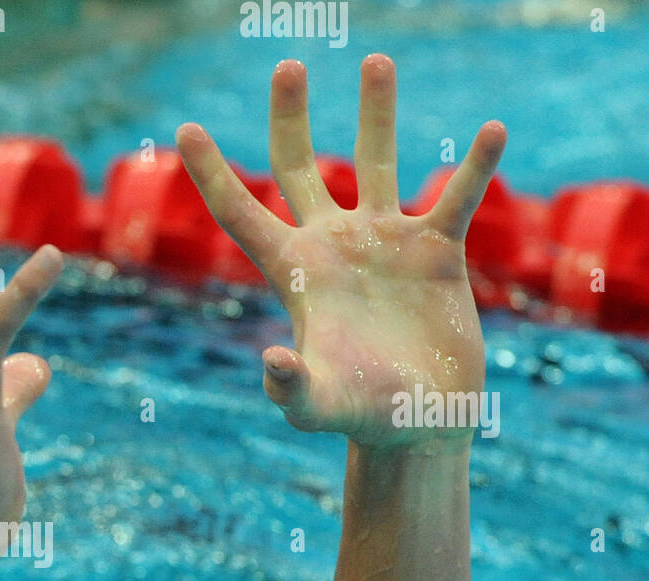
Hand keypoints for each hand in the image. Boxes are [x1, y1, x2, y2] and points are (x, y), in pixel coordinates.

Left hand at [177, 55, 505, 449]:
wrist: (418, 423)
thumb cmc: (360, 416)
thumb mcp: (320, 405)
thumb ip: (292, 388)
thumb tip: (272, 363)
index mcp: (294, 273)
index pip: (241, 212)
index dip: (213, 173)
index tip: (186, 128)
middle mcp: (333, 247)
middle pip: (300, 169)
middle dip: (292, 118)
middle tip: (288, 66)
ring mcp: (383, 244)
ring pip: (377, 163)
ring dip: (377, 114)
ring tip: (375, 61)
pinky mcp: (436, 252)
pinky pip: (455, 198)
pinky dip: (474, 168)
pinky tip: (491, 130)